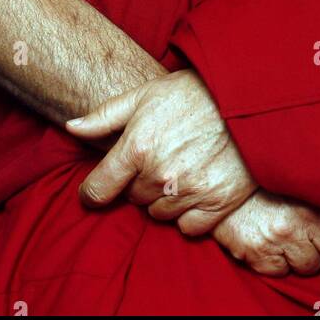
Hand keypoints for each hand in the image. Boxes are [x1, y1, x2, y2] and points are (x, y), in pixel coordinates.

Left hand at [66, 70, 256, 233]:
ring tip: (180, 167)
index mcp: (138, 147)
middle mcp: (160, 175)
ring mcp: (190, 192)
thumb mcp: (145, 94)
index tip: (96, 190)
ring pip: (158, 213)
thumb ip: (105, 115)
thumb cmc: (193, 92)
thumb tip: (71, 128)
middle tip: (159, 157)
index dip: (92, 192)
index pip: (98, 189)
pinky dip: (189, 212)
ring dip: (163, 197)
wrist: (248, 98)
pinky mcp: (217, 205)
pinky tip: (196, 186)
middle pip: (132, 198)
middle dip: (139, 181)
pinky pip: (187, 227)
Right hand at [212, 190, 319, 276]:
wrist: (224, 184)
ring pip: (308, 267)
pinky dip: (279, 263)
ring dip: (303, 257)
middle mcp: (295, 225)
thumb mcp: (300, 185)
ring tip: (290, 236)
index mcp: (310, 204)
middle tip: (314, 235)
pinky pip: (281, 272)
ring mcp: (275, 242)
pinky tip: (272, 243)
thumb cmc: (266, 183)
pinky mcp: (257, 256)